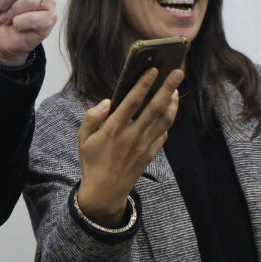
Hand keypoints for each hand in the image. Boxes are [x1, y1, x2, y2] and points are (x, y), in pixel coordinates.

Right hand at [76, 67, 184, 225]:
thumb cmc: (92, 161)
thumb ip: (92, 118)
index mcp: (113, 130)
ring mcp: (143, 146)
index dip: (143, 84)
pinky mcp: (150, 154)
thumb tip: (107, 102)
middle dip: (167, 88)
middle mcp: (131, 136)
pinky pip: (163, 134)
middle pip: (154, 108)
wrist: (105, 192)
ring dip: (172, 103)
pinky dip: (168, 121)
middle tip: (177, 71)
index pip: (131, 102)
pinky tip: (168, 111)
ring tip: (176, 89)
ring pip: (164, 120)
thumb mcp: (83, 139)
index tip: (153, 69)